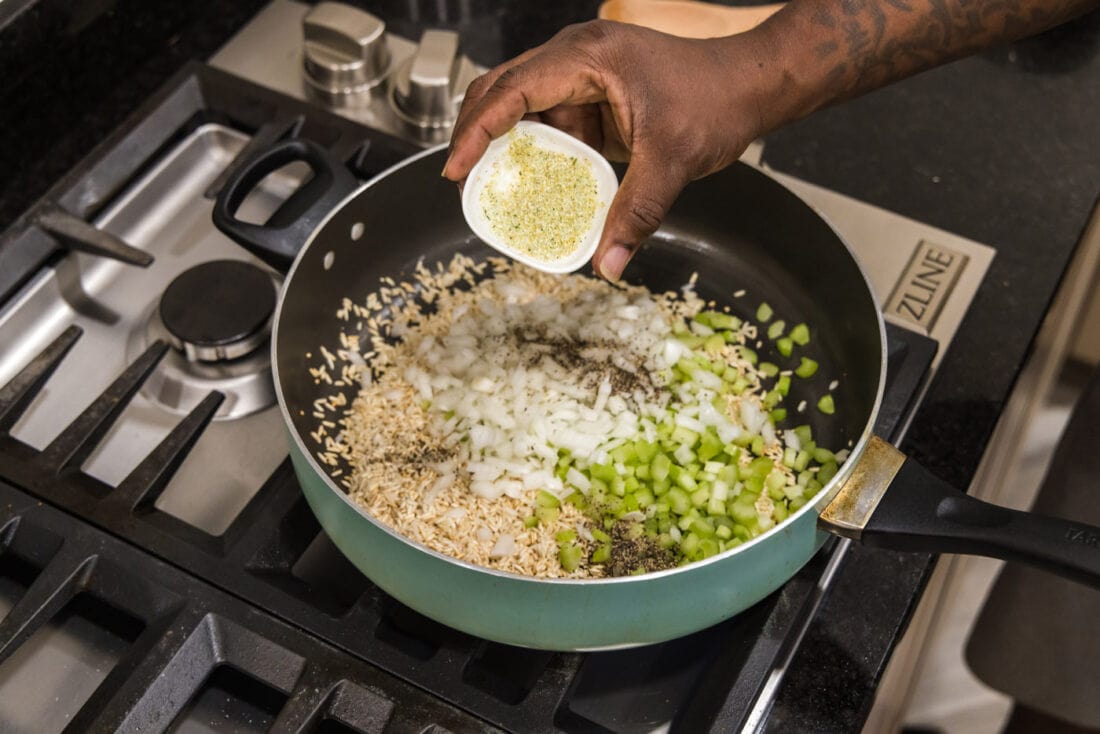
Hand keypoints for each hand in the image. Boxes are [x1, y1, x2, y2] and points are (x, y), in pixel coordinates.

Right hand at [442, 21, 779, 280]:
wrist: (752, 84)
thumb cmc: (717, 99)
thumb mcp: (675, 160)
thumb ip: (637, 212)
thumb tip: (608, 265)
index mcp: (587, 57)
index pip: (512, 89)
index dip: (477, 130)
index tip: (456, 171)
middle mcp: (575, 59)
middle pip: (501, 90)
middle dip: (475, 136)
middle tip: (462, 185)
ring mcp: (581, 79)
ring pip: (519, 108)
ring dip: (501, 148)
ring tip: (487, 192)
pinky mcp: (591, 100)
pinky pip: (548, 125)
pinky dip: (533, 156)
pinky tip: (528, 188)